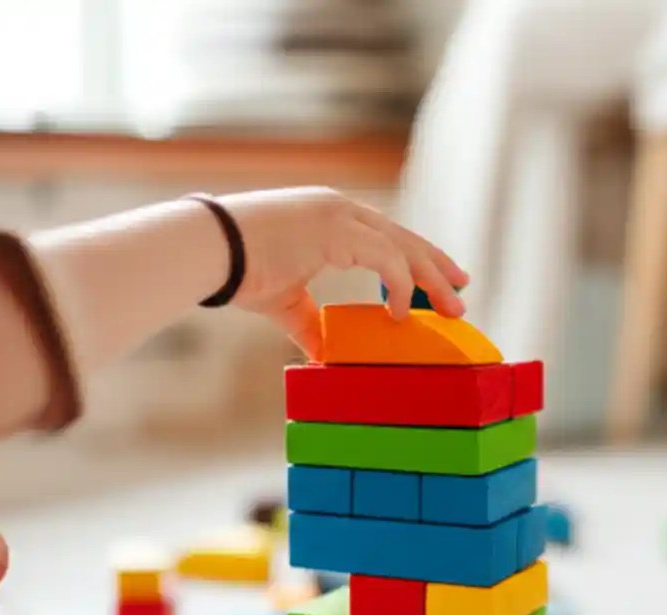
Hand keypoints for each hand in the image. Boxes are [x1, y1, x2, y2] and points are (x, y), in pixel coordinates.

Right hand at [217, 188, 469, 359]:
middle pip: (403, 237)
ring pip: (402, 246)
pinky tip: (403, 311)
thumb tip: (324, 353)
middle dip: (434, 265)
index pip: (385, 236)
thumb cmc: (236, 270)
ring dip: (431, 278)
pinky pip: (384, 258)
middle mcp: (339, 209)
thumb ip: (309, 323)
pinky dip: (399, 283)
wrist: (205, 249)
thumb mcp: (282, 301)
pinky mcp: (335, 228)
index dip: (414, 258)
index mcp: (330, 219)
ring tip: (453, 306)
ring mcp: (338, 214)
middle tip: (461, 288)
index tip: (439, 280)